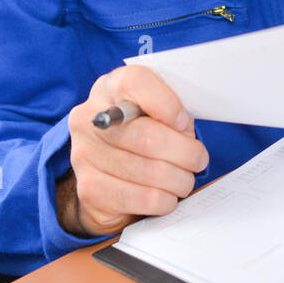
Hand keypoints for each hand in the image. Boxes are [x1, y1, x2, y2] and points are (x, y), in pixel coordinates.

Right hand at [63, 65, 209, 236]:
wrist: (108, 175)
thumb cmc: (143, 136)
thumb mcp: (159, 115)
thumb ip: (173, 114)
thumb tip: (184, 131)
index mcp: (110, 88)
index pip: (135, 82)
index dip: (166, 102)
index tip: (183, 121)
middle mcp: (90, 118)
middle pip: (147, 136)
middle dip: (184, 153)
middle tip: (198, 160)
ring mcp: (85, 153)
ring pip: (150, 172)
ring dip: (179, 180)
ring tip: (184, 179)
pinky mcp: (89, 188)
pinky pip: (142, 198)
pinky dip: (165, 200)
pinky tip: (167, 195)